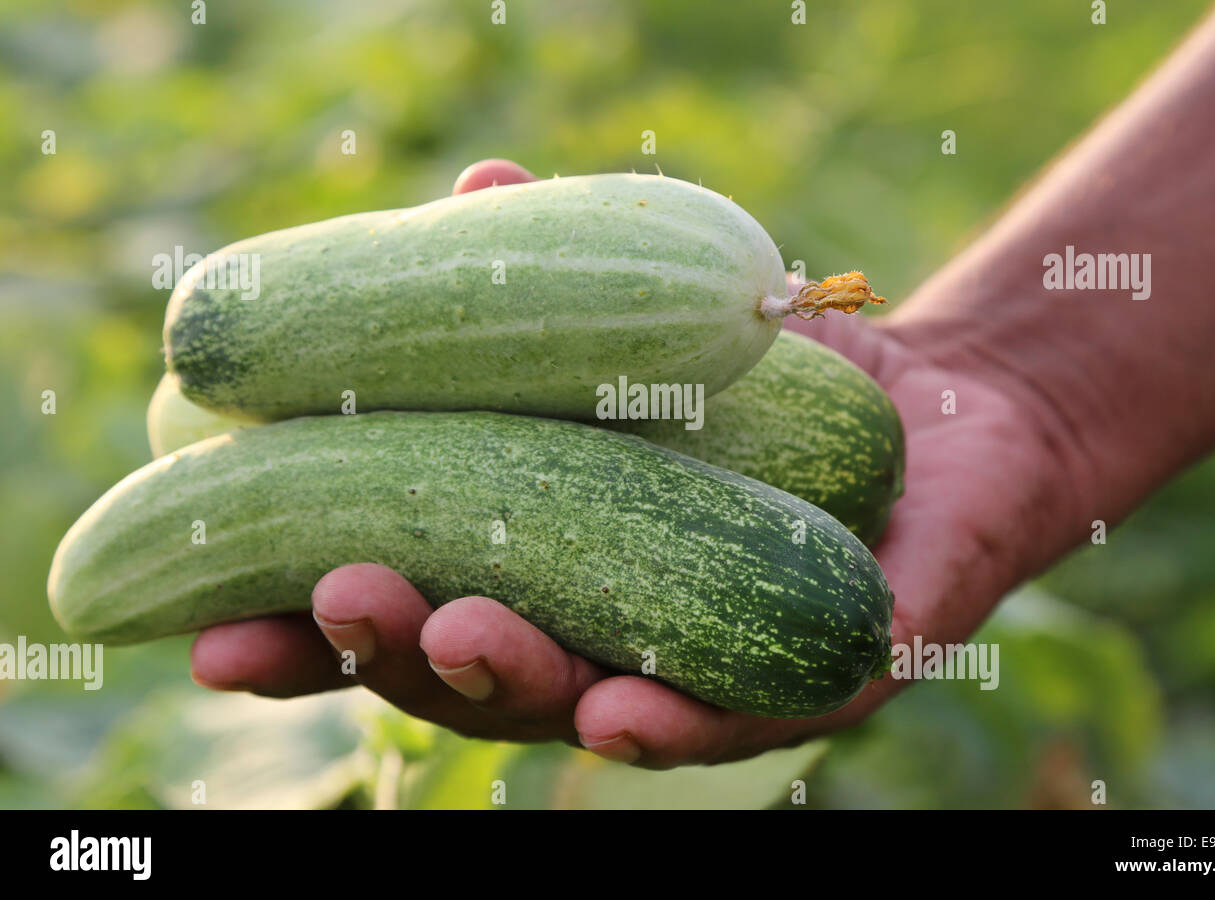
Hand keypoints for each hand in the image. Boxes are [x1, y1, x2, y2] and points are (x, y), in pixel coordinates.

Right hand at [189, 159, 1087, 767]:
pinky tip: (616, 715)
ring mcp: (703, 669)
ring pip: (585, 700)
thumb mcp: (657, 320)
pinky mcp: (808, 675)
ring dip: (508, 679)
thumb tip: (480, 184)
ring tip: (455, 631)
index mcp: (544, 565)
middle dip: (394, 649)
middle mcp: (607, 636)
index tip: (205, 625)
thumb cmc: (779, 385)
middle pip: (477, 672)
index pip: (409, 611)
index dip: (305, 630)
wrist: (956, 415)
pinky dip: (672, 717)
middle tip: (332, 597)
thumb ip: (558, 279)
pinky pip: (736, 712)